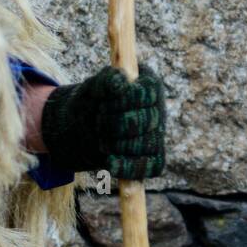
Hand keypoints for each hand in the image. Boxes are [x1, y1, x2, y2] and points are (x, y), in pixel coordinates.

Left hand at [40, 65, 166, 178]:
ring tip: (101, 140)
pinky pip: (151, 166)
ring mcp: (158, 135)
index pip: (147, 92)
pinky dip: (129, 167)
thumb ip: (106, 80)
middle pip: (146, 120)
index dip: (123, 99)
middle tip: (97, 121)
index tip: (101, 103)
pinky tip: (110, 163)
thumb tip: (119, 82)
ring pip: (147, 144)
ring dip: (117, 144)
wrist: (87, 124)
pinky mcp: (153, 156)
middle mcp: (159, 109)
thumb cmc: (94, 101)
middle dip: (115, 124)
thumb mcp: (94, 87)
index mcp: (150, 85)